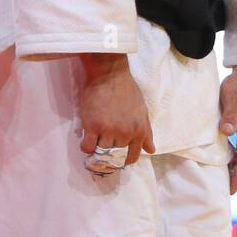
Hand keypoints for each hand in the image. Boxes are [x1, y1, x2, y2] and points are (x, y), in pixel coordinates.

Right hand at [77, 53, 154, 169]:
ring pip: (101, 153)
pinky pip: (87, 146)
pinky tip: (87, 139)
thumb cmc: (127, 91)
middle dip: (109, 157)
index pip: (132, 157)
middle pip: (115, 157)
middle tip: (104, 151)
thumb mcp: (142, 112)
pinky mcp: (92, 125)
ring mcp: (108, 130)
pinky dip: (86, 146)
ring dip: (97, 152)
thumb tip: (151, 150)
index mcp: (139, 131)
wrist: (109, 75)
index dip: (124, 161)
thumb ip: (146, 133)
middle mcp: (124, 133)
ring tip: (95, 144)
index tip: (117, 158)